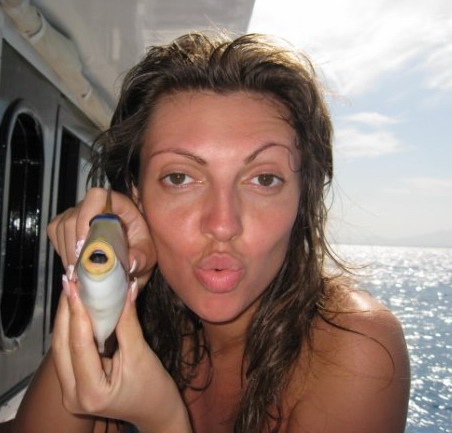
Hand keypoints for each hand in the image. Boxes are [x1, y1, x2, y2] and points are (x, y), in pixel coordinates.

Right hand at [47, 187, 154, 287]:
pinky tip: (73, 264)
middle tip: (80, 270)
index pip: (96, 196)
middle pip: (73, 216)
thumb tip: (130, 262)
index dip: (86, 217)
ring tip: (77, 273)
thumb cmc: (142, 252)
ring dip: (66, 251)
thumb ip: (142, 258)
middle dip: (74, 246)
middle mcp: (96, 205)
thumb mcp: (148, 256)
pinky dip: (60, 249)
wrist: (133, 259)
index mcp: (119, 205)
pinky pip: (55, 232)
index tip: (86, 245)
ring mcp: (80, 213)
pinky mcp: (69, 225)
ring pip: (61, 226)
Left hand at [52, 277, 191, 432]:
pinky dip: (72, 328)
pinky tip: (76, 308)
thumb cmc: (154, 388)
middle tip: (71, 279)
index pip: (78, 344)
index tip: (76, 283)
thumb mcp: (142, 354)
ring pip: (61, 347)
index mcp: (90, 391)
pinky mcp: (74, 384)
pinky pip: (68, 351)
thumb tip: (126, 289)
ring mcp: (70, 391)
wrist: (156, 411)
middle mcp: (72, 394)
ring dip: (66, 316)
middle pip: (62, 344)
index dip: (77, 310)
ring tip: (72, 288)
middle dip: (65, 309)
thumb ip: (128, 322)